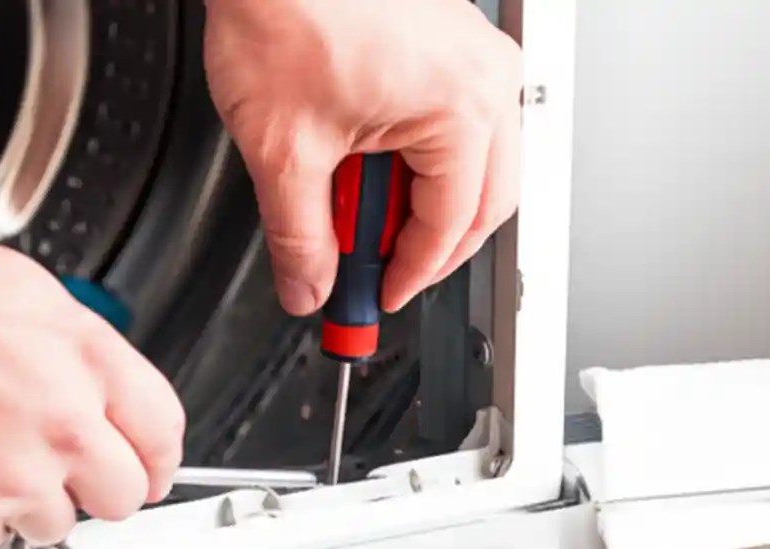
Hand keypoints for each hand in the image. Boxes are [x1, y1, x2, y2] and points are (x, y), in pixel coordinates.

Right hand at [0, 207, 183, 548]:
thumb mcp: (10, 286)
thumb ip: (69, 345)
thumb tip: (92, 380)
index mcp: (80, 352)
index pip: (163, 427)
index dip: (159, 453)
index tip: (151, 465)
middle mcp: (60, 418)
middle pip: (127, 492)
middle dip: (102, 485)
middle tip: (69, 471)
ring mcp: (12, 475)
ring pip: (61, 523)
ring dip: (33, 501)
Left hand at [203, 0, 521, 315]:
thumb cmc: (283, 6)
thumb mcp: (282, 148)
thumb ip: (298, 236)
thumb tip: (309, 284)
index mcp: (463, 108)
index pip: (449, 227)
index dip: (407, 275)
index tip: (374, 298)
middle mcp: (486, 80)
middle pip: (481, 203)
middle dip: (426, 249)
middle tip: (375, 274)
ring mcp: (474, 56)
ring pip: (477, 165)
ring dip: (421, 203)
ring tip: (358, 212)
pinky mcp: (451, 42)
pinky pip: (459, 122)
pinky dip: (417, 158)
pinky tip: (366, 164)